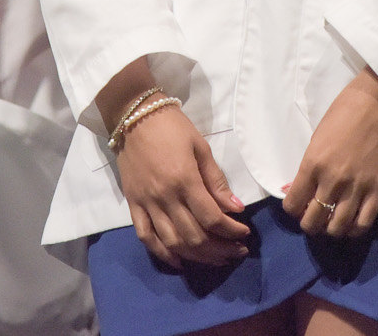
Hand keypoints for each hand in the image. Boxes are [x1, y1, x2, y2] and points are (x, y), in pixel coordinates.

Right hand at [95, 58, 249, 267]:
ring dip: (197, 256)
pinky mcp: (133, 205)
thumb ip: (216, 180)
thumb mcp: (200, 146)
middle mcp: (165, 197)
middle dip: (220, 248)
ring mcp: (146, 203)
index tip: (244, 233)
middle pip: (194, 236)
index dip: (231, 231)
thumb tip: (235, 208)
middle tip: (236, 250)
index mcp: (184, 180)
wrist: (134, 115)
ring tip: (216, 258)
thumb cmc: (172, 127)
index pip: (212, 218)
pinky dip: (163, 254)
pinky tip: (180, 261)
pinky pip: (146, 237)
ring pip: (173, 242)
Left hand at [283, 68, 377, 239]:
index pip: (293, 203)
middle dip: (310, 224)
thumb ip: (308, 167)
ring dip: (331, 230)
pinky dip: (354, 230)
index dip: (293, 209)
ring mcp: (356, 188)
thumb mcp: (318, 137)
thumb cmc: (346, 112)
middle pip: (313, 221)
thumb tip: (294, 188)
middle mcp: (332, 181)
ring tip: (332, 223)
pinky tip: (351, 224)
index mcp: (313, 164)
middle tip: (314, 217)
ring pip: (338, 227)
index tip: (298, 205)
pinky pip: (363, 224)